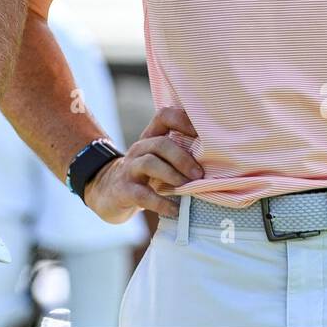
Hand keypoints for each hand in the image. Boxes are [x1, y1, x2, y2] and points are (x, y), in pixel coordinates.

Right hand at [83, 107, 203, 221]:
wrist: (108, 192)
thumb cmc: (145, 176)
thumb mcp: (159, 160)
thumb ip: (179, 154)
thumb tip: (219, 158)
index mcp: (150, 138)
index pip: (164, 116)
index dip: (183, 120)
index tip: (203, 135)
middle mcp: (139, 149)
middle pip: (160, 143)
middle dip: (182, 158)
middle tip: (199, 174)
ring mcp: (130, 169)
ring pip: (150, 163)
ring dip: (172, 175)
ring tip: (187, 189)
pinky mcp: (124, 190)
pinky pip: (143, 195)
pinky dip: (162, 203)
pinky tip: (175, 210)